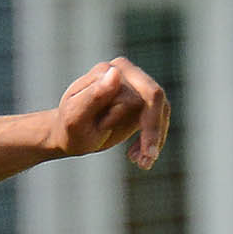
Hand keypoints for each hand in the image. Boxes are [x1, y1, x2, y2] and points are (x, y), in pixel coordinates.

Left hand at [46, 58, 169, 168]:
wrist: (72, 136)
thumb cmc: (70, 127)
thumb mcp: (77, 116)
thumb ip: (95, 94)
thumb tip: (115, 73)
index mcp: (109, 71)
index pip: (131, 95)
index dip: (121, 117)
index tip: (101, 129)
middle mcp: (127, 73)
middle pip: (155, 97)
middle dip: (153, 129)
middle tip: (147, 159)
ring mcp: (138, 86)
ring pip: (163, 110)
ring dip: (155, 138)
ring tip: (141, 162)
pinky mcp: (145, 102)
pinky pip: (162, 119)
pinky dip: (154, 141)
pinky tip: (139, 157)